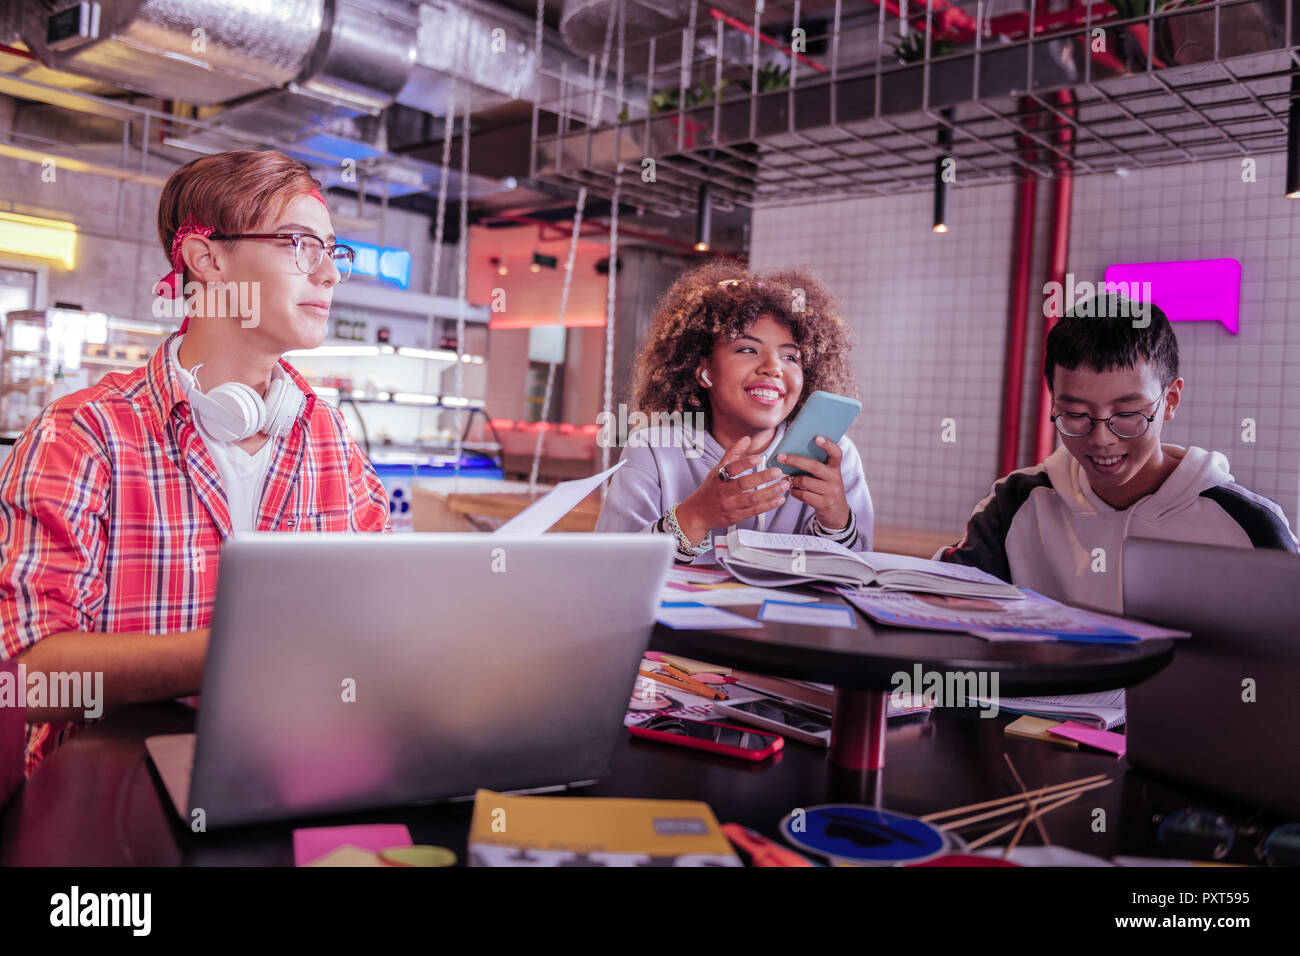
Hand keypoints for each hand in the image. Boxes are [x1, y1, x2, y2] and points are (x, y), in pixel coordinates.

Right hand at [675, 435, 790, 545]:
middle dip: (762, 478)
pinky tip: (779, 499)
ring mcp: (730, 506)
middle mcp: (723, 492)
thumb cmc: (710, 490)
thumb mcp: (716, 470)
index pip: (731, 469)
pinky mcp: (736, 517)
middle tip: (777, 471)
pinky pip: (755, 511)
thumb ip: (732, 454)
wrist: (697, 514)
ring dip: (770, 492)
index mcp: (718, 478)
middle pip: (743, 484)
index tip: (758, 458)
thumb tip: (746, 439)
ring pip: (752, 499)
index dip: (744, 463)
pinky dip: (768, 505)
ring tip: (784, 485)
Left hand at [778, 435, 849, 530]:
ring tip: (786, 478)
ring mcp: (830, 492)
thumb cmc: (825, 488)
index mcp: (835, 467)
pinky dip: (794, 491)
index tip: (816, 437)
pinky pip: (803, 495)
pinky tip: (792, 490)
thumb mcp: (826, 476)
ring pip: (805, 481)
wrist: (837, 513)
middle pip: (814, 466)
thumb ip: (816, 465)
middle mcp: (835, 478)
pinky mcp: (823, 503)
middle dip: (795, 460)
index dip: (828, 444)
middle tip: (780, 457)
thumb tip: (792, 453)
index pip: (836, 453)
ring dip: (792, 479)